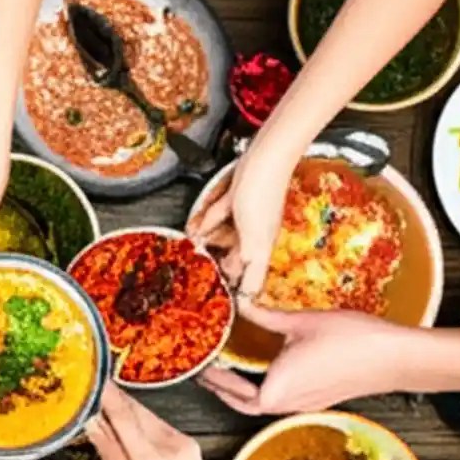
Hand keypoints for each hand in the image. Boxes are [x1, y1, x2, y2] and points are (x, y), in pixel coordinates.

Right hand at [86, 383, 226, 459]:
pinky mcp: (187, 443)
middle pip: (134, 408)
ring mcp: (182, 442)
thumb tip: (92, 424)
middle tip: (90, 393)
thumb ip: (109, 454)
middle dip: (111, 399)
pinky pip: (156, 424)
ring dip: (124, 411)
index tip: (90, 380)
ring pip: (145, 414)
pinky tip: (128, 431)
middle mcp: (170, 445)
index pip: (122, 414)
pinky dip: (138, 423)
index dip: (104, 393)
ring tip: (104, 414)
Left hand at [185, 149, 289, 294]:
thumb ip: (252, 267)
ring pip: (225, 237)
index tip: (224, 301)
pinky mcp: (236, 198)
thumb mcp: (256, 239)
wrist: (265, 159)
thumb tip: (250, 293)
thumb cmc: (262, 195)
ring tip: (194, 252)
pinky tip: (195, 228)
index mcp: (261, 247)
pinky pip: (219, 216)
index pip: (251, 277)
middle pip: (235, 258)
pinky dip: (207, 222)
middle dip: (219, 267)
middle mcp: (254, 234)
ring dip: (209, 243)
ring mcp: (245, 216)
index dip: (239, 290)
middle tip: (201, 279)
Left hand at [196, 300, 415, 415]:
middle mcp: (287, 404)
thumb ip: (265, 317)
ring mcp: (305, 405)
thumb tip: (242, 302)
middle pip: (244, 404)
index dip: (214, 380)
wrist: (395, 358)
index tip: (201, 365)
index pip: (232, 392)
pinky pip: (281, 399)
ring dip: (243, 389)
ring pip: (263, 404)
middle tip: (209, 369)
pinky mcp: (319, 399)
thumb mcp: (300, 323)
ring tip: (230, 368)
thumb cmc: (351, 341)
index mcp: (276, 390)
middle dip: (223, 388)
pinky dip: (264, 388)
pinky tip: (265, 369)